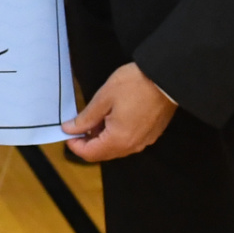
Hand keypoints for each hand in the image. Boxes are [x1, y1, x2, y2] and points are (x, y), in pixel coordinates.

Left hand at [62, 61, 177, 161]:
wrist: (166, 78)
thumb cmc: (134, 85)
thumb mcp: (104, 98)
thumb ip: (86, 118)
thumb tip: (69, 129)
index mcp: (119, 139)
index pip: (90, 154)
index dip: (75, 145)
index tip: (67, 132)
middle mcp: (132, 146)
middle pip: (103, 154)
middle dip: (87, 143)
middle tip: (78, 125)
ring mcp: (144, 142)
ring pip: (116, 149)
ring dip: (101, 139)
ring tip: (94, 119)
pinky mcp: (151, 134)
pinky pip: (128, 142)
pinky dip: (115, 136)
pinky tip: (111, 119)